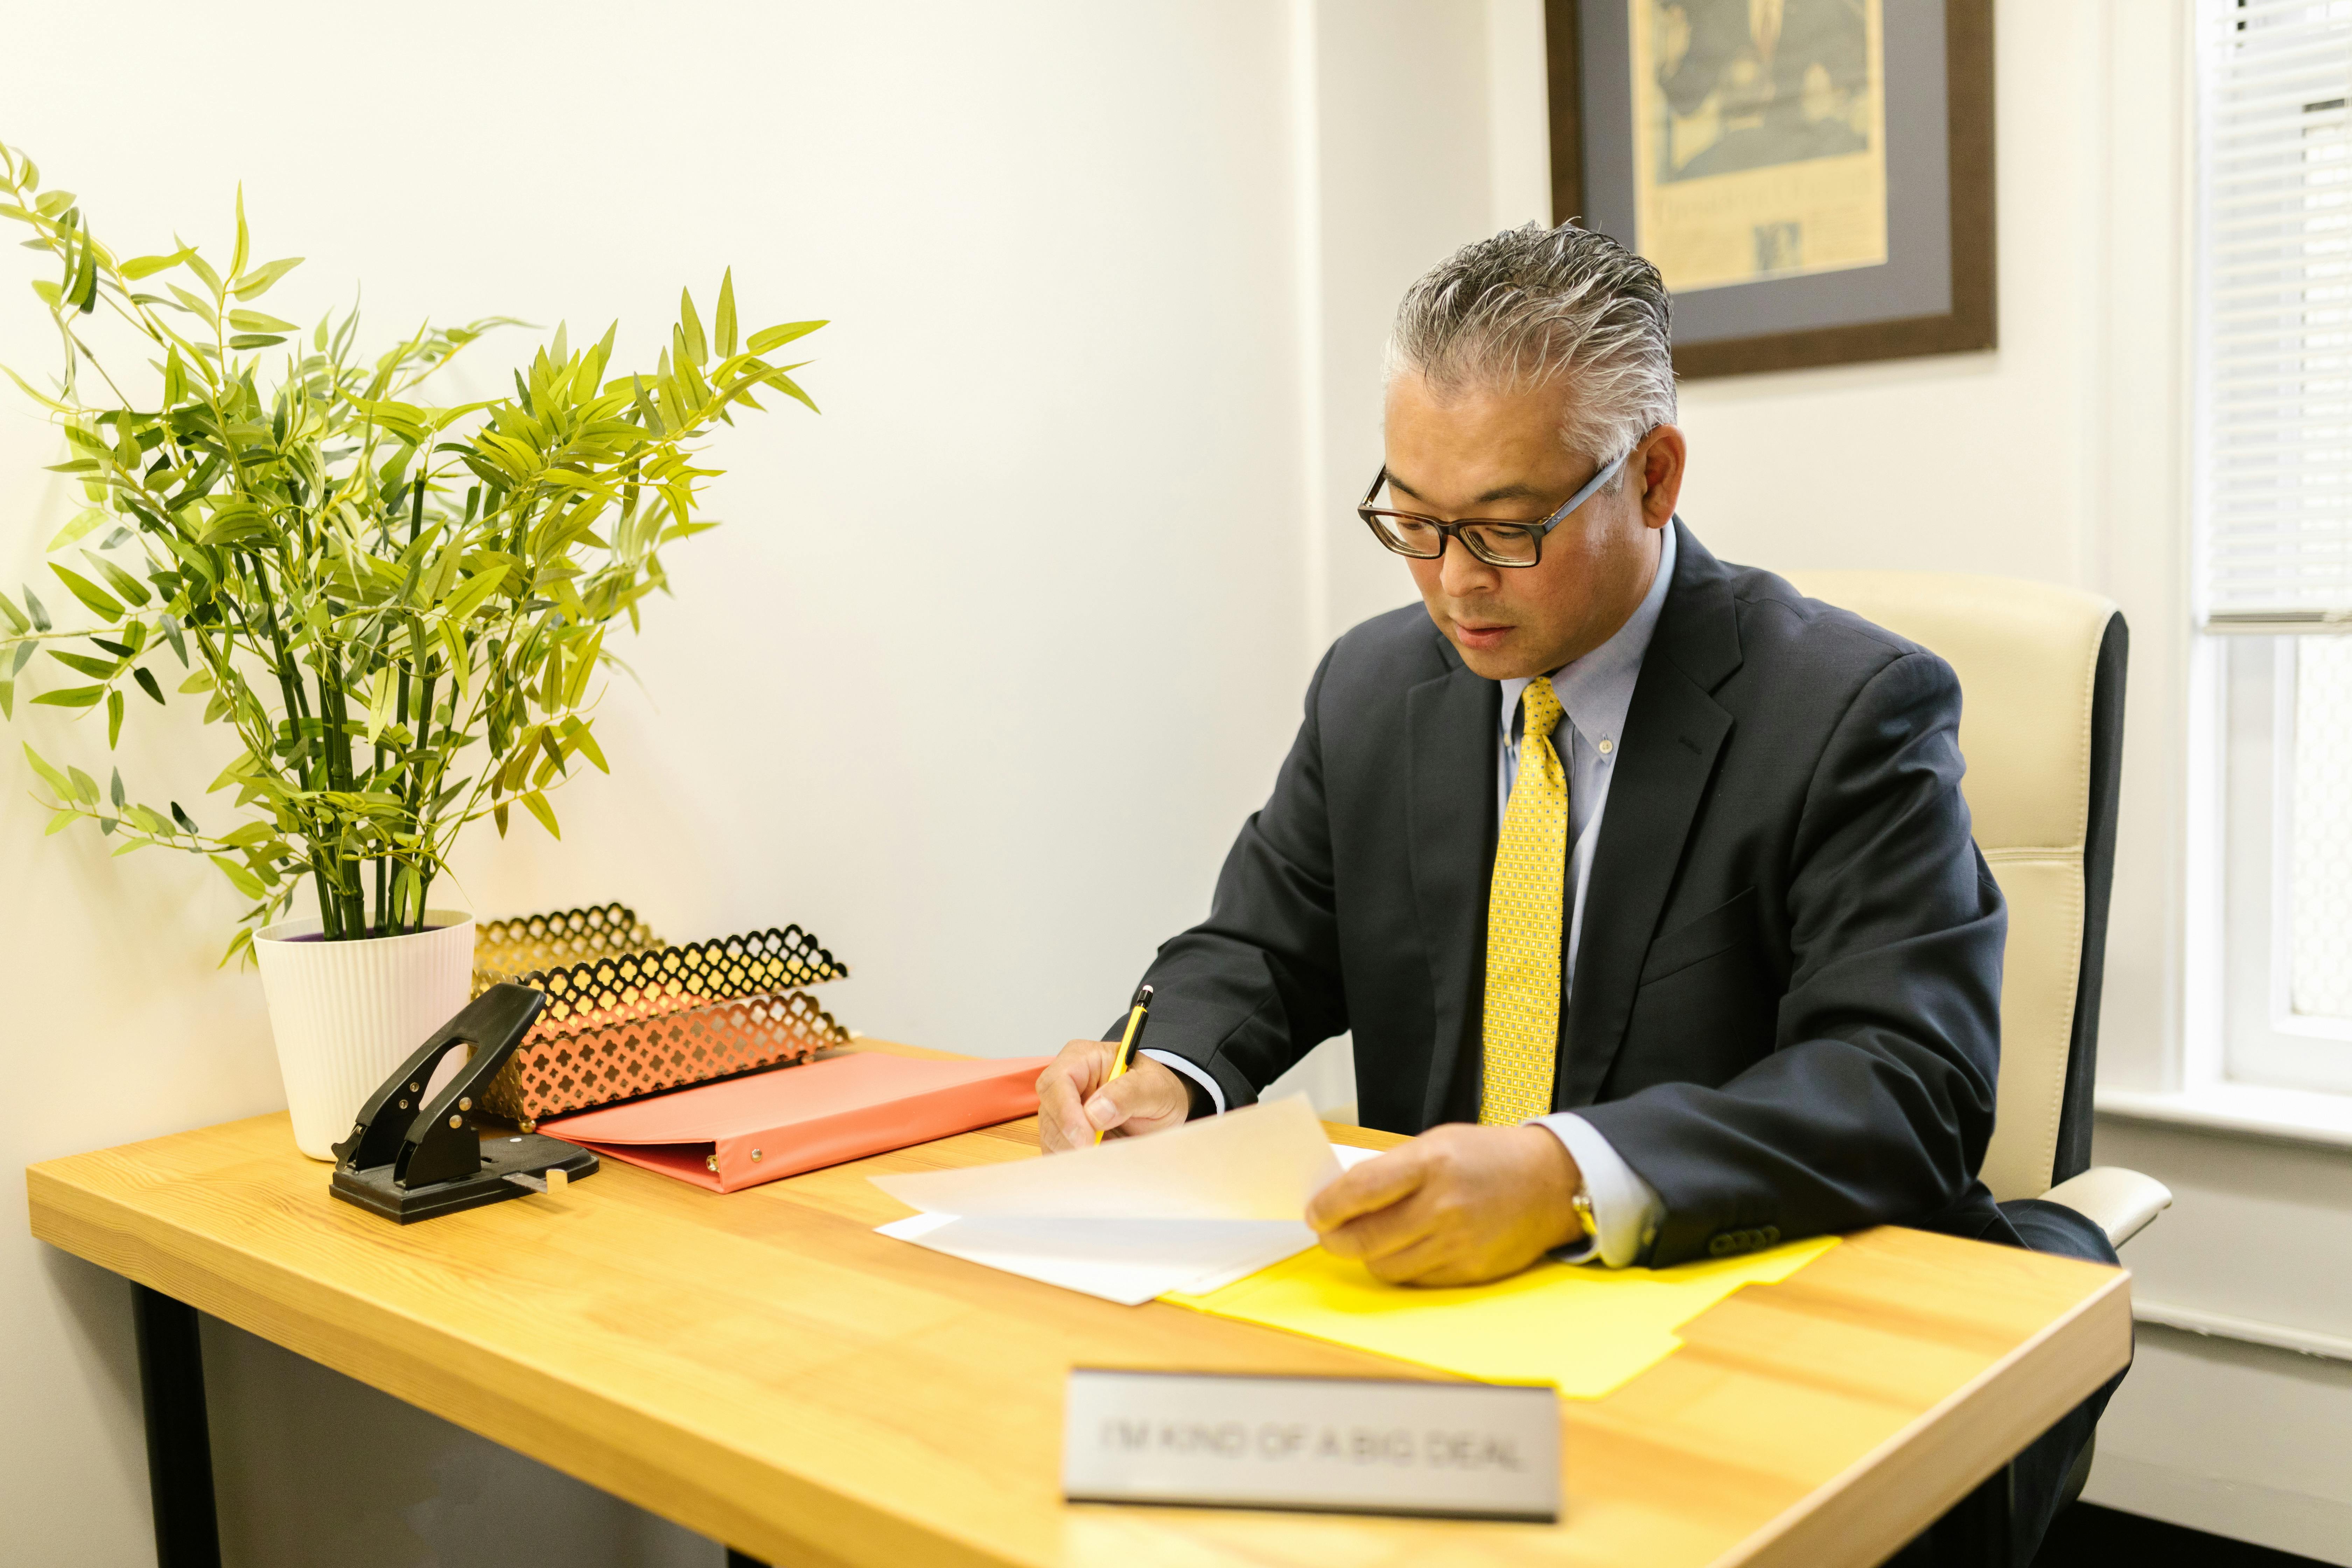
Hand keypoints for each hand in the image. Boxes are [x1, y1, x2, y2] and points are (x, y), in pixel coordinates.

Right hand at [1035, 1039, 1191, 1151]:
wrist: (1160, 1109)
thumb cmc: (1156, 1090)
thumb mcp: (1155, 1087)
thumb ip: (1129, 1094)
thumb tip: (1096, 1111)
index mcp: (1083, 1058)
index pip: (1058, 1081)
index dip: (1066, 1112)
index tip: (1085, 1139)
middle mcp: (1066, 1082)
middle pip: (1049, 1111)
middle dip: (1069, 1138)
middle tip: (1096, 1154)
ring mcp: (1061, 1109)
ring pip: (1050, 1135)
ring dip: (1072, 1152)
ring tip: (1105, 1154)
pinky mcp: (1063, 1134)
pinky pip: (1056, 1151)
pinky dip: (1073, 1162)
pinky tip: (1096, 1162)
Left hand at [1305, 1123, 1585, 1285]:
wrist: (1550, 1182)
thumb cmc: (1488, 1157)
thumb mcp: (1437, 1143)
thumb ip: (1393, 1169)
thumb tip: (1344, 1196)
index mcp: (1431, 1163)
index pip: (1360, 1191)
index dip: (1328, 1207)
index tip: (1315, 1213)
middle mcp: (1443, 1206)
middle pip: (1366, 1238)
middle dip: (1336, 1240)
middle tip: (1329, 1234)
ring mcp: (1458, 1243)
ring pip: (1387, 1266)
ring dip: (1367, 1256)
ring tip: (1365, 1241)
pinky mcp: (1470, 1271)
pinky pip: (1417, 1279)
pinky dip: (1401, 1268)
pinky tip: (1402, 1251)